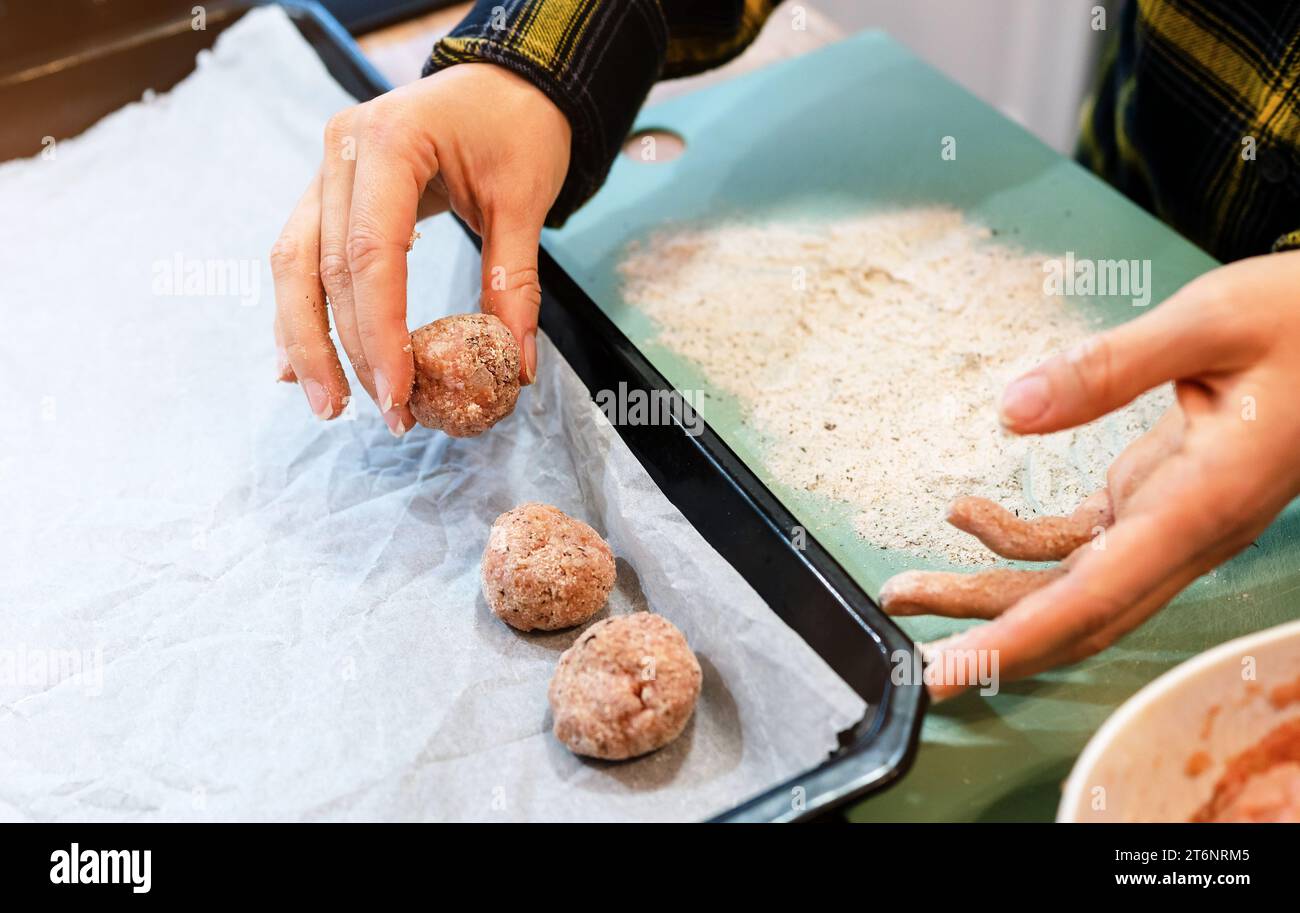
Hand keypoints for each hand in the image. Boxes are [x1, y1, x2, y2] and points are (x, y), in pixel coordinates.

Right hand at [270, 64, 571, 433]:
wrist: (506, 79)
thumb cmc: (517, 126)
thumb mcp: (525, 200)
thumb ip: (514, 282)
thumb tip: (514, 368)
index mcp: (391, 143)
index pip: (371, 256)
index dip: (380, 333)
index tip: (400, 394)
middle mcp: (343, 152)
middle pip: (323, 268)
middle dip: (344, 351)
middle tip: (376, 414)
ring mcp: (328, 169)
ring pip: (295, 265)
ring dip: (307, 340)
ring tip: (328, 404)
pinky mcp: (330, 189)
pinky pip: (302, 254)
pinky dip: (302, 310)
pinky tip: (296, 363)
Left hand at [880, 250, 1299, 699]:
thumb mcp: (1209, 323)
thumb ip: (1108, 369)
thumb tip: (1014, 412)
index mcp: (1201, 502)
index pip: (1096, 595)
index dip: (1018, 640)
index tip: (954, 670)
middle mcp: (1186, 531)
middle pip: (1073, 611)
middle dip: (985, 631)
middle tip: (905, 640)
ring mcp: (1170, 523)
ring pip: (1069, 586)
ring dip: (987, 591)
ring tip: (909, 587)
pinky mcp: (1157, 503)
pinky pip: (1079, 544)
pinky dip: (1016, 540)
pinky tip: (968, 514)